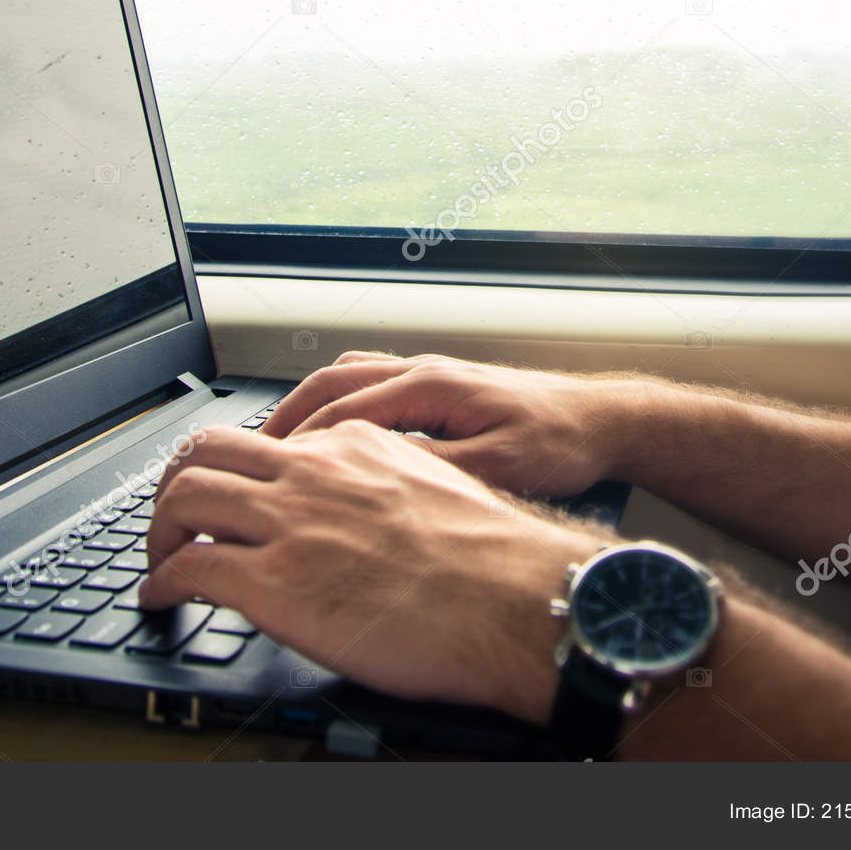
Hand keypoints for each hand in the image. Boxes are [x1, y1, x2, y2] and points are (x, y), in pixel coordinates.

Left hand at [138, 420, 609, 724]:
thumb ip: (388, 483)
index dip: (234, 465)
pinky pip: (189, 569)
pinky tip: (162, 597)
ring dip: (159, 529)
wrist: (516, 602)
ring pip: (184, 497)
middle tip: (172, 516)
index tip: (227, 489)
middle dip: (176, 484)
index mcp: (355, 445)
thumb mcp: (440, 489)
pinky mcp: (275, 583)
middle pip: (207, 450)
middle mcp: (314, 472)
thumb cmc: (496, 562)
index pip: (269, 438)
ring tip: (159, 555)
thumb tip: (364, 507)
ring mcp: (290, 523)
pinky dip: (161, 581)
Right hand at [262, 352, 654, 500]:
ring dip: (307, 407)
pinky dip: (336, 406)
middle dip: (284, 417)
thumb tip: (375, 477)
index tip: (264, 471)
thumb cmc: (559, 443)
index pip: (342, 412)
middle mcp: (423, 372)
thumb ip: (435, 469)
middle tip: (249, 456)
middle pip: (331, 383)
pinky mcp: (439, 388)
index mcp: (431, 387)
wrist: (602, 422)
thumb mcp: (497, 468)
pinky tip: (329, 435)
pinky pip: (370, 385)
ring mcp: (430, 376)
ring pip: (347, 378)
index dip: (297, 443)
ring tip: (275, 446)